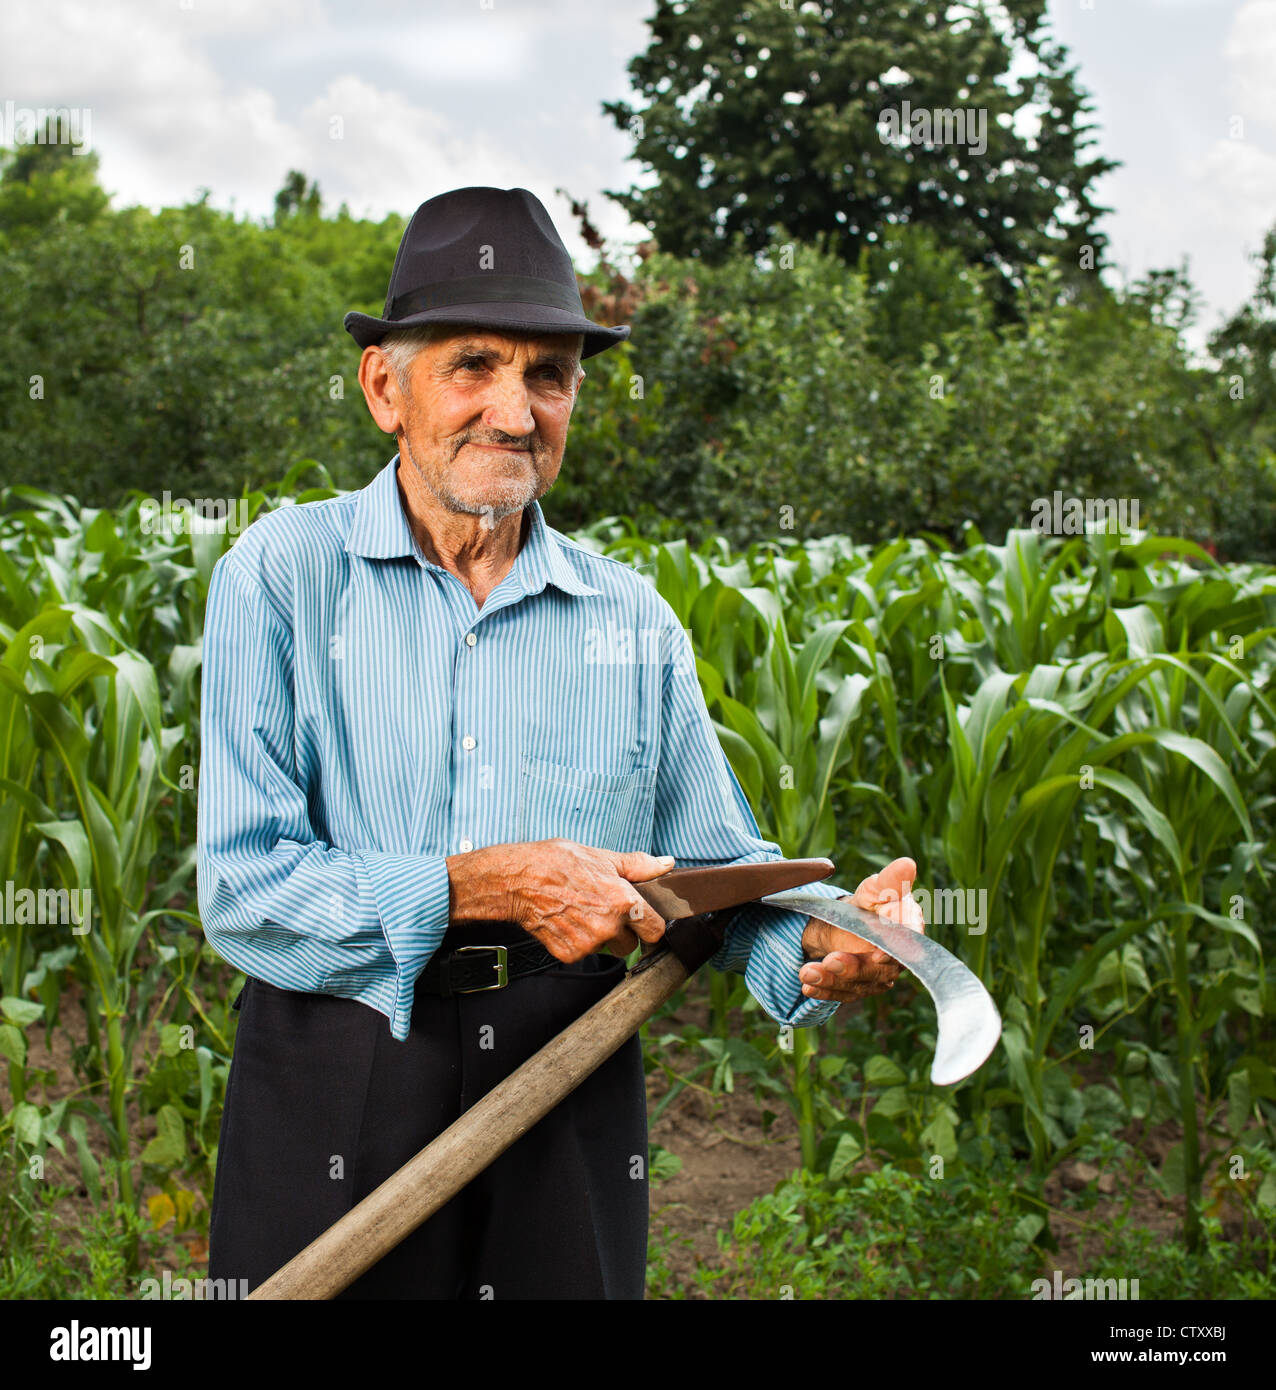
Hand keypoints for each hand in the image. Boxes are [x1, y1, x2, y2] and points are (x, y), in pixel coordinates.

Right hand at [446, 838, 669, 961]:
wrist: (519, 879)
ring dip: (601, 938)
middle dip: (623, 932)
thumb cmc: (559, 863)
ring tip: (583, 913)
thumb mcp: (602, 857)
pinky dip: (578, 942)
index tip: (643, 920)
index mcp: (624, 902)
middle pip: (632, 945)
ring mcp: (589, 943)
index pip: (656, 931)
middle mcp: (609, 926)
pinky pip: (584, 953)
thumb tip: (667, 863)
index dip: (650, 925)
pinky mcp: (570, 954)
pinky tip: (568, 921)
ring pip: (607, 950)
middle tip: (605, 912)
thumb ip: (639, 866)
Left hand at [798, 856, 925, 1003]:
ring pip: (858, 984)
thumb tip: (907, 863)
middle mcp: (898, 957)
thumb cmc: (868, 902)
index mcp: (908, 928)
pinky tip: (808, 986)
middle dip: (854, 968)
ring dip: (832, 981)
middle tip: (830, 961)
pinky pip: (844, 993)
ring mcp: (879, 976)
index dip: (895, 952)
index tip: (878, 956)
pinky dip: (825, 991)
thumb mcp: (873, 889)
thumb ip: (890, 880)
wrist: (844, 921)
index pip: (908, 944)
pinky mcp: (860, 988)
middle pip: (880, 970)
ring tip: (807, 972)